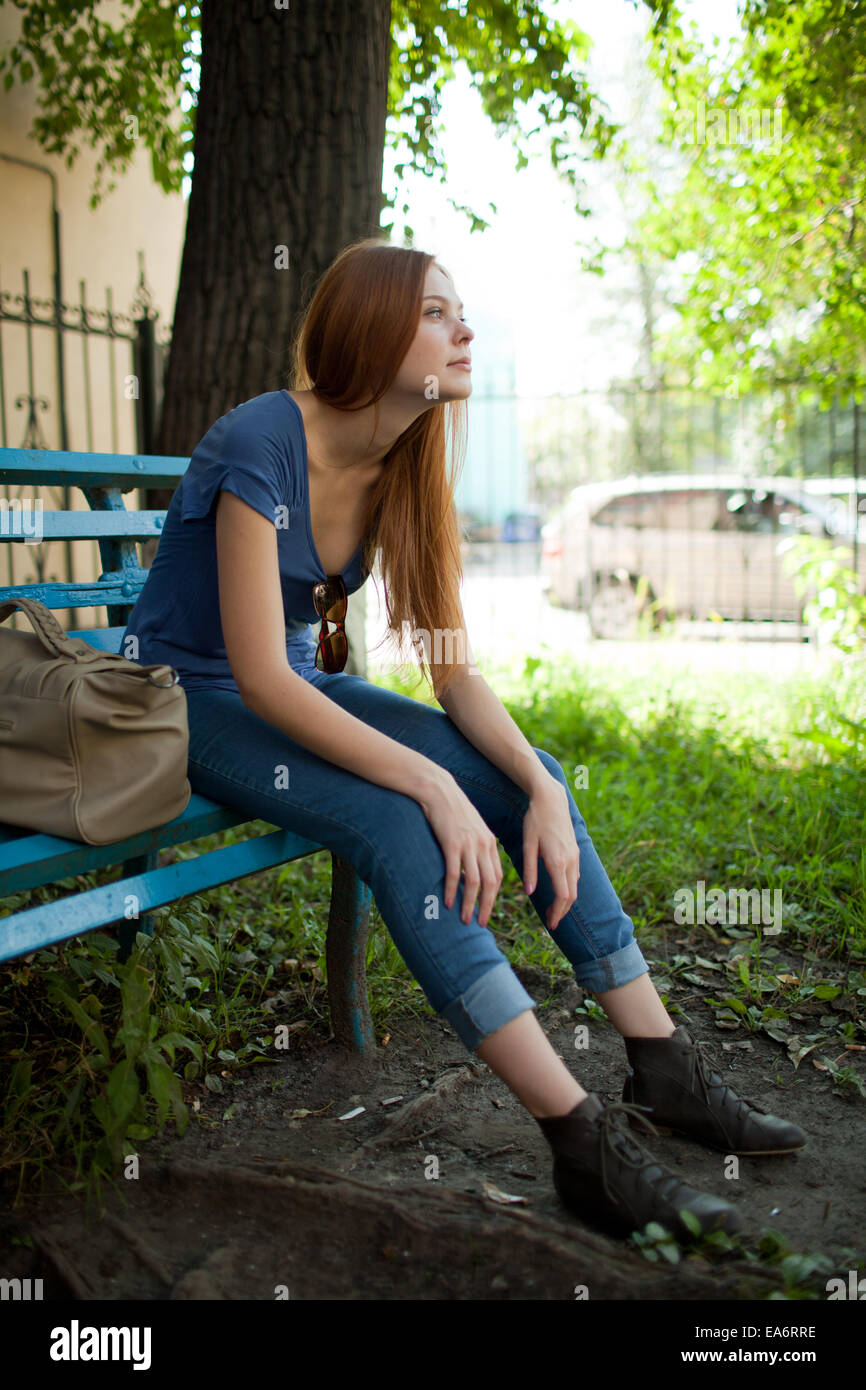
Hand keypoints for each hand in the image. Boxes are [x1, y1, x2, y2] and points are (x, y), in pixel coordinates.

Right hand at [418, 772, 502, 926]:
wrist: (439, 790)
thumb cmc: (452, 810)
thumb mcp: (471, 828)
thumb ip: (476, 847)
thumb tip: (474, 867)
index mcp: (489, 843)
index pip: (496, 876)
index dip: (493, 897)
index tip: (486, 910)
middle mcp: (483, 846)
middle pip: (490, 883)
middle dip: (486, 906)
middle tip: (481, 923)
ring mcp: (468, 845)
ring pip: (474, 882)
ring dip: (470, 904)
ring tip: (465, 919)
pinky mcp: (452, 844)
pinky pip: (454, 873)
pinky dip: (452, 890)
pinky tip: (447, 902)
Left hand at [522, 778, 579, 930]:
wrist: (552, 799)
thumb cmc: (535, 820)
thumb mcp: (528, 844)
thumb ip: (530, 870)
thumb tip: (529, 892)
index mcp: (557, 861)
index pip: (562, 896)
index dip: (557, 913)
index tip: (550, 924)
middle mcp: (570, 861)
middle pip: (571, 895)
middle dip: (562, 911)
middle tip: (550, 922)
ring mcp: (575, 856)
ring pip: (575, 887)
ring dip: (565, 901)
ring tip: (552, 910)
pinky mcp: (575, 851)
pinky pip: (575, 876)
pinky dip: (569, 889)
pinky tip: (558, 891)